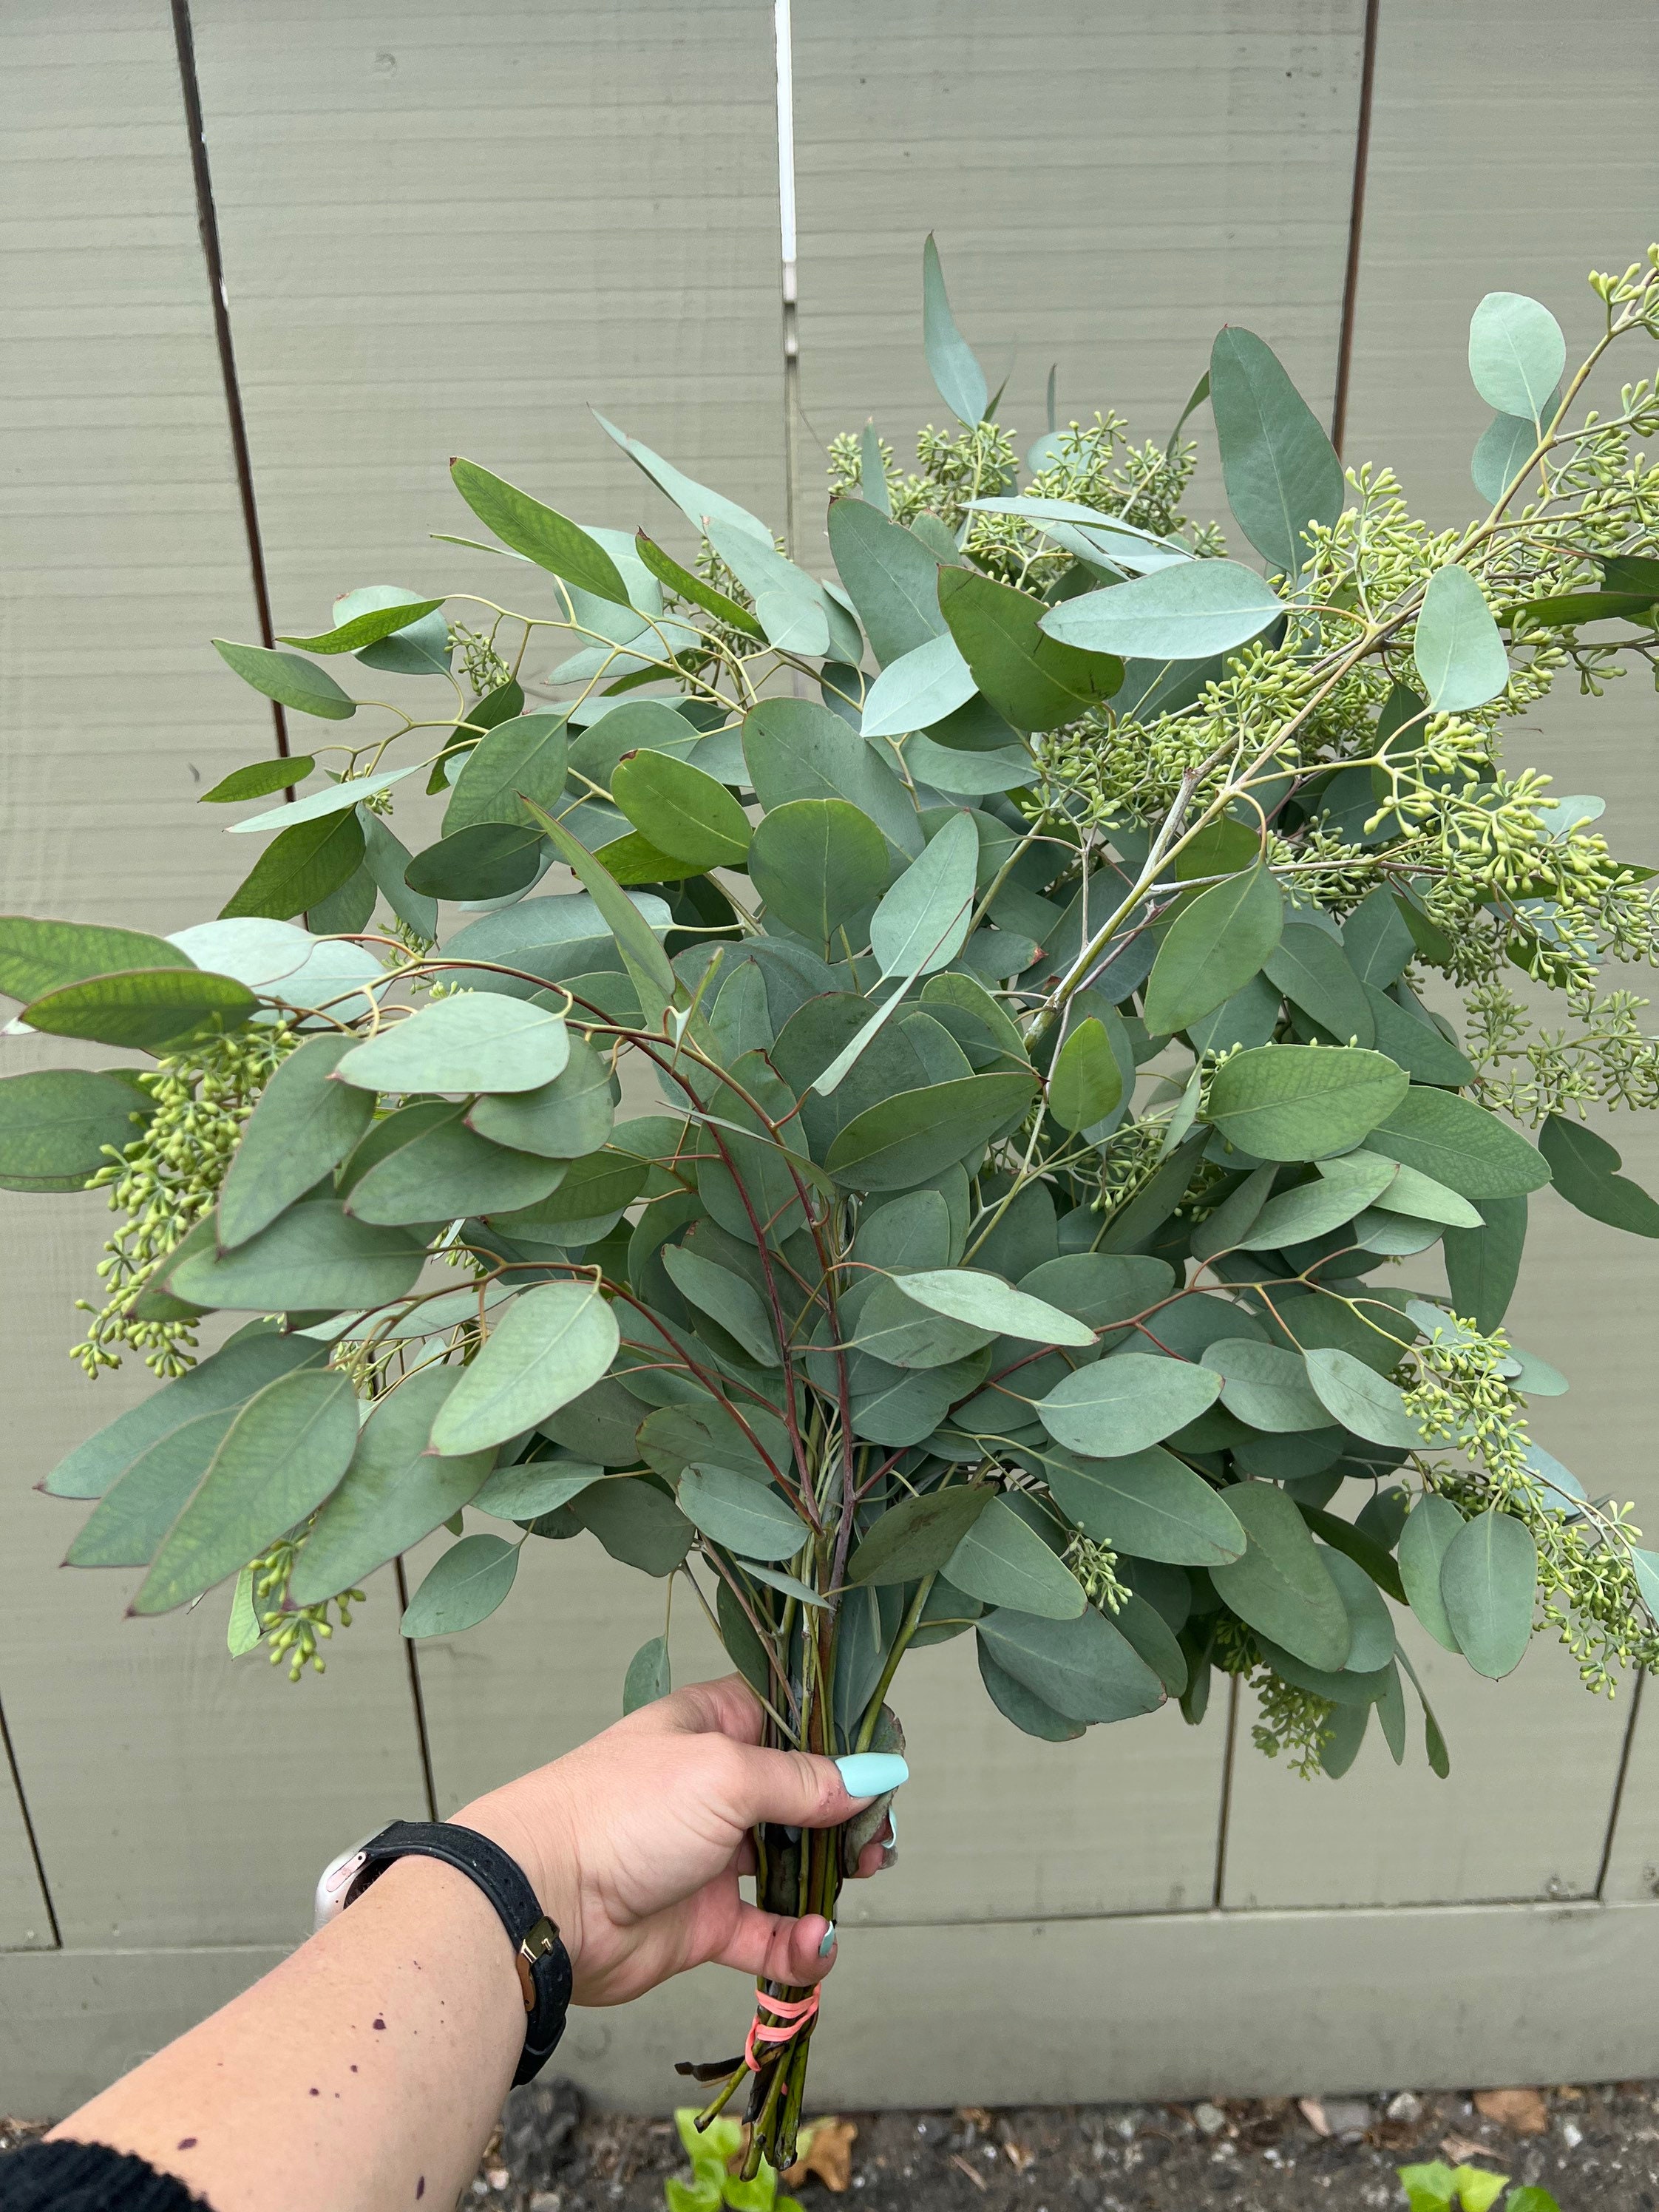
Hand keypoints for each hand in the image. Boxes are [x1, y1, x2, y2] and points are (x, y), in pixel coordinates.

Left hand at [452, 1674, 895, 2006]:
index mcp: (711, 1725)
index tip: (887, 1757)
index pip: (789, 1716)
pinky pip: (766, 1933)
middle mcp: (712, 1785)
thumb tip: (878, 1774)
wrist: (545, 1901)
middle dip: (847, 1815)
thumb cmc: (622, 1810)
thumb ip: (805, 1779)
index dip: (838, 1734)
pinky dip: (797, 1942)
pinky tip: (816, 1943)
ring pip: (790, 1865)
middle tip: (878, 1837)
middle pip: (800, 1795)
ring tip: (860, 1880)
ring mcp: (708, 1855)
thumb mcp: (725, 1772)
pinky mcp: (702, 1922)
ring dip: (829, 1877)